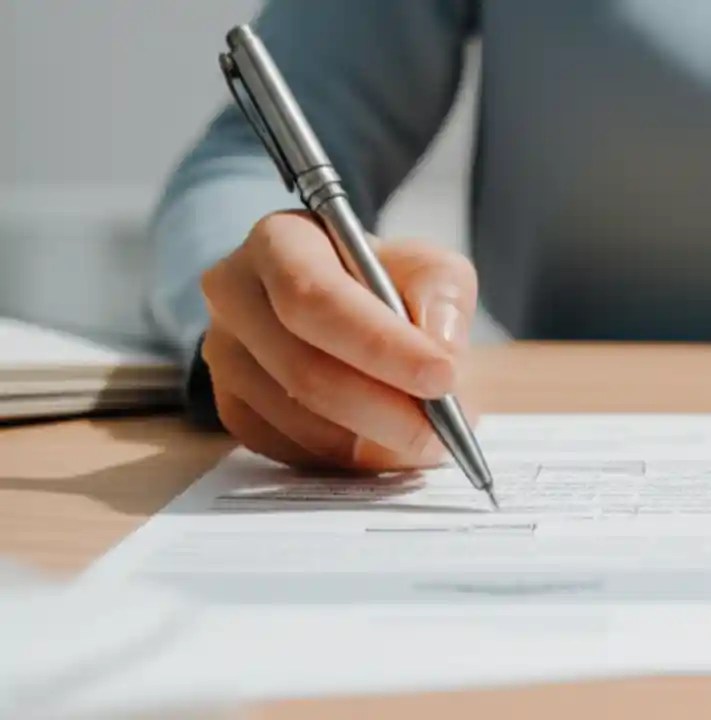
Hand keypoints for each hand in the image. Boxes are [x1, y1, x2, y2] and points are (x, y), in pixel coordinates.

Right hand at [200, 211, 477, 470]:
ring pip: (299, 420)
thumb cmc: (388, 284)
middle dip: (384, 407)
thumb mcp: (429, 268)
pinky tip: (385, 445)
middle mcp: (236, 294)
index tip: (442, 376)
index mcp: (280, 242)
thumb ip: (443, 296)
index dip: (380, 344)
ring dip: (373, 442)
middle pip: (304, 368)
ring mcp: (226, 355)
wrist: (352, 313)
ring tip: (426, 439)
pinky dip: (348, 459)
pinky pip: (290, 450)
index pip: (314, 296)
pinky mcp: (233, 408)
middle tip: (441, 429)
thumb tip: (441, 349)